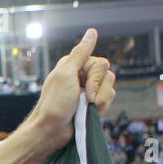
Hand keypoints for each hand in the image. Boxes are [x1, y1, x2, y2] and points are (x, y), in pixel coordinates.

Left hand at [23, 28, 116, 150]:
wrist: (52, 132)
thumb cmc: (55, 105)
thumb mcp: (65, 74)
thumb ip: (80, 53)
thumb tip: (92, 31)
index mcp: (73, 66)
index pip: (101, 64)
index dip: (95, 78)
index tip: (82, 90)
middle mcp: (81, 76)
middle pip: (108, 75)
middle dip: (98, 91)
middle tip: (84, 101)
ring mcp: (88, 91)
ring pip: (110, 88)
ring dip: (100, 101)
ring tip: (85, 110)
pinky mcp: (92, 103)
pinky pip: (108, 100)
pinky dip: (100, 109)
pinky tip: (88, 114)